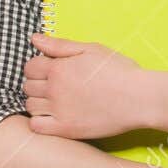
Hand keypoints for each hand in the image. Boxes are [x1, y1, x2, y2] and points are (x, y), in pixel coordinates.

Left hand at [24, 32, 145, 139]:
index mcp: (59, 67)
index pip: (30, 67)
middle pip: (28, 86)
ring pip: (30, 106)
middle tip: (55, 86)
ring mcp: (58, 110)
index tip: (51, 71)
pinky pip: (36, 126)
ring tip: (54, 101)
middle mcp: (54, 89)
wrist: (139, 98)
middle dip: (37, 84)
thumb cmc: (119, 71)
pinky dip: (39, 121)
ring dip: (37, 102)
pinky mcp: (65, 129)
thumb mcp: (91, 50)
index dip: (38, 67)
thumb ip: (60, 45)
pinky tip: (52, 117)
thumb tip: (34, 38)